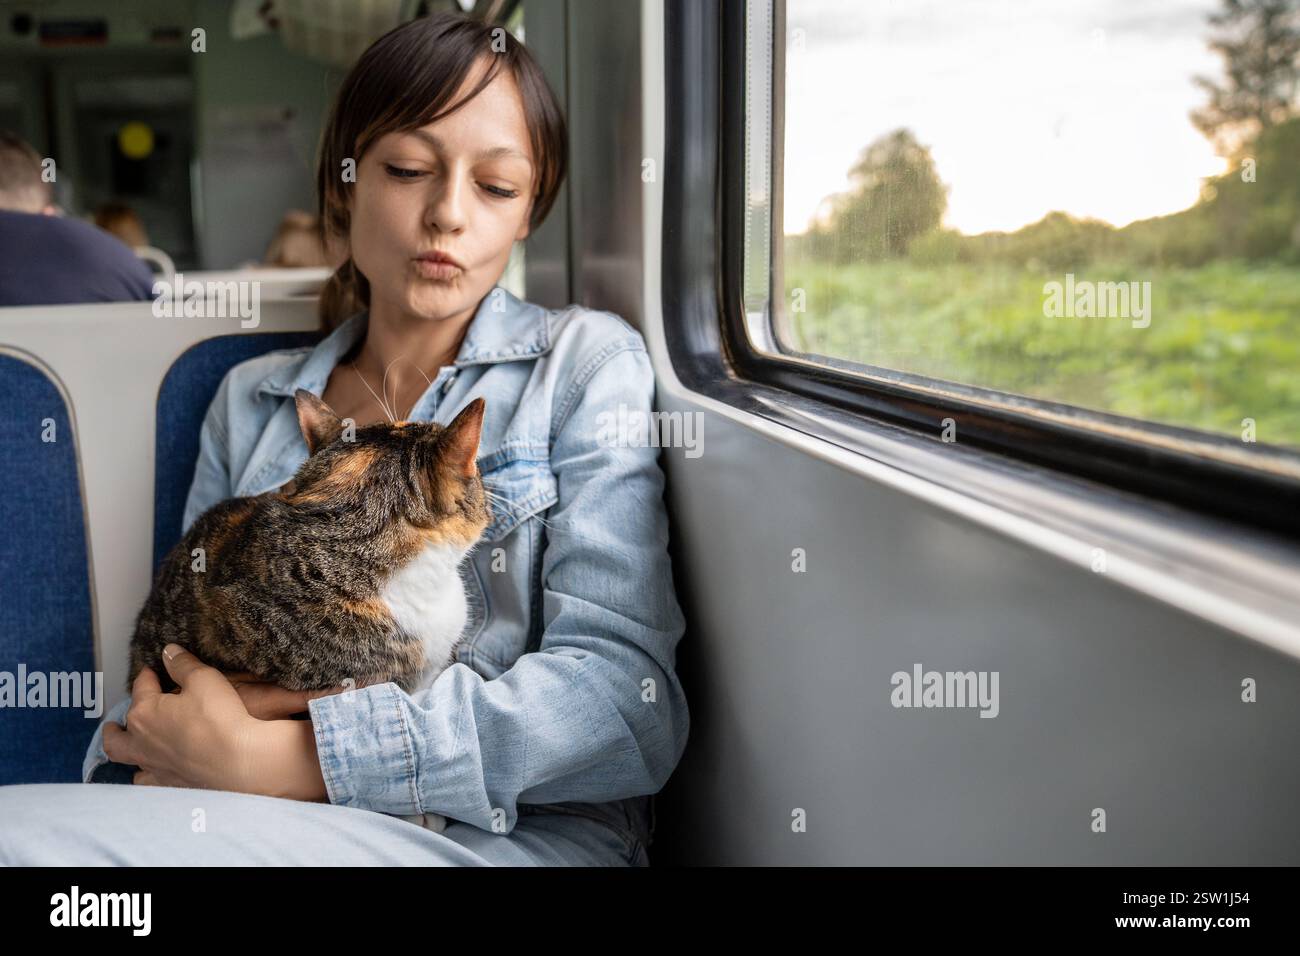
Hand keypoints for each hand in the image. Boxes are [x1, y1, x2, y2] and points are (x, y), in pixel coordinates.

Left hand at [104, 644, 329, 800]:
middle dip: (114, 726)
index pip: (141, 688)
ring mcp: (153, 765)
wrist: (239, 761)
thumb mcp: (204, 679)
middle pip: (117, 734)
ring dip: (126, 751)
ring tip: (130, 748)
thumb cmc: (220, 717)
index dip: (147, 676)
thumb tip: (168, 652)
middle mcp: (141, 741)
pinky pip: (146, 782)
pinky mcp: (168, 784)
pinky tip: (151, 773)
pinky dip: (144, 776)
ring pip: (127, 760)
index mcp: (145, 712)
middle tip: (113, 722)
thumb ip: (183, 664)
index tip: (152, 669)